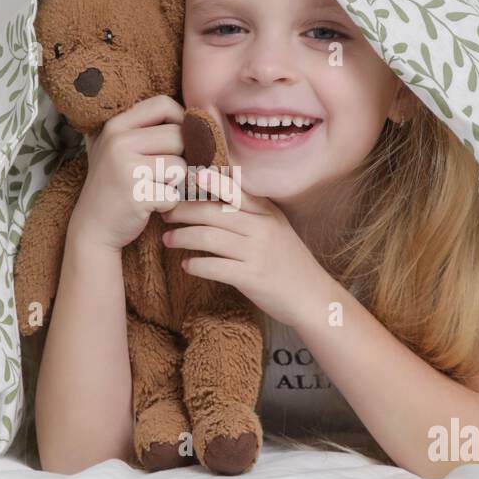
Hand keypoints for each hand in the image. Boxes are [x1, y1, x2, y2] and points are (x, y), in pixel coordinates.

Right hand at [69, 95, 186, 252]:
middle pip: (178, 136)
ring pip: (181, 166)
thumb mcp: (117, 149)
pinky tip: (149, 206)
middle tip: (163, 174)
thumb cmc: (114, 186)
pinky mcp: (138, 196)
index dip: (180, 120)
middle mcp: (118, 142)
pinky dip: (168, 204)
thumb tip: (195, 116)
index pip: (163, 104)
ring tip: (154, 189)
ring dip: (175, 182)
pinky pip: (175, 194)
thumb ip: (145, 130)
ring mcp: (126, 169)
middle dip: (180, 157)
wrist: (92, 228)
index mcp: (115, 126)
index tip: (177, 140)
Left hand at [161, 167, 333, 326]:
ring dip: (182, 236)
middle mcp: (263, 227)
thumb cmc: (289, 263)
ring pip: (209, 237)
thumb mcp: (277, 229)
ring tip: (168, 239)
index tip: (186, 180)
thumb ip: (253, 213)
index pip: (234, 189)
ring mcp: (257, 252)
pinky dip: (195, 265)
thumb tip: (216, 198)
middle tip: (165, 213)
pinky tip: (186, 265)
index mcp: (268, 212)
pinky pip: (214, 266)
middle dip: (183, 211)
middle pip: (213, 211)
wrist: (312, 297)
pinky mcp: (251, 277)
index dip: (208, 182)